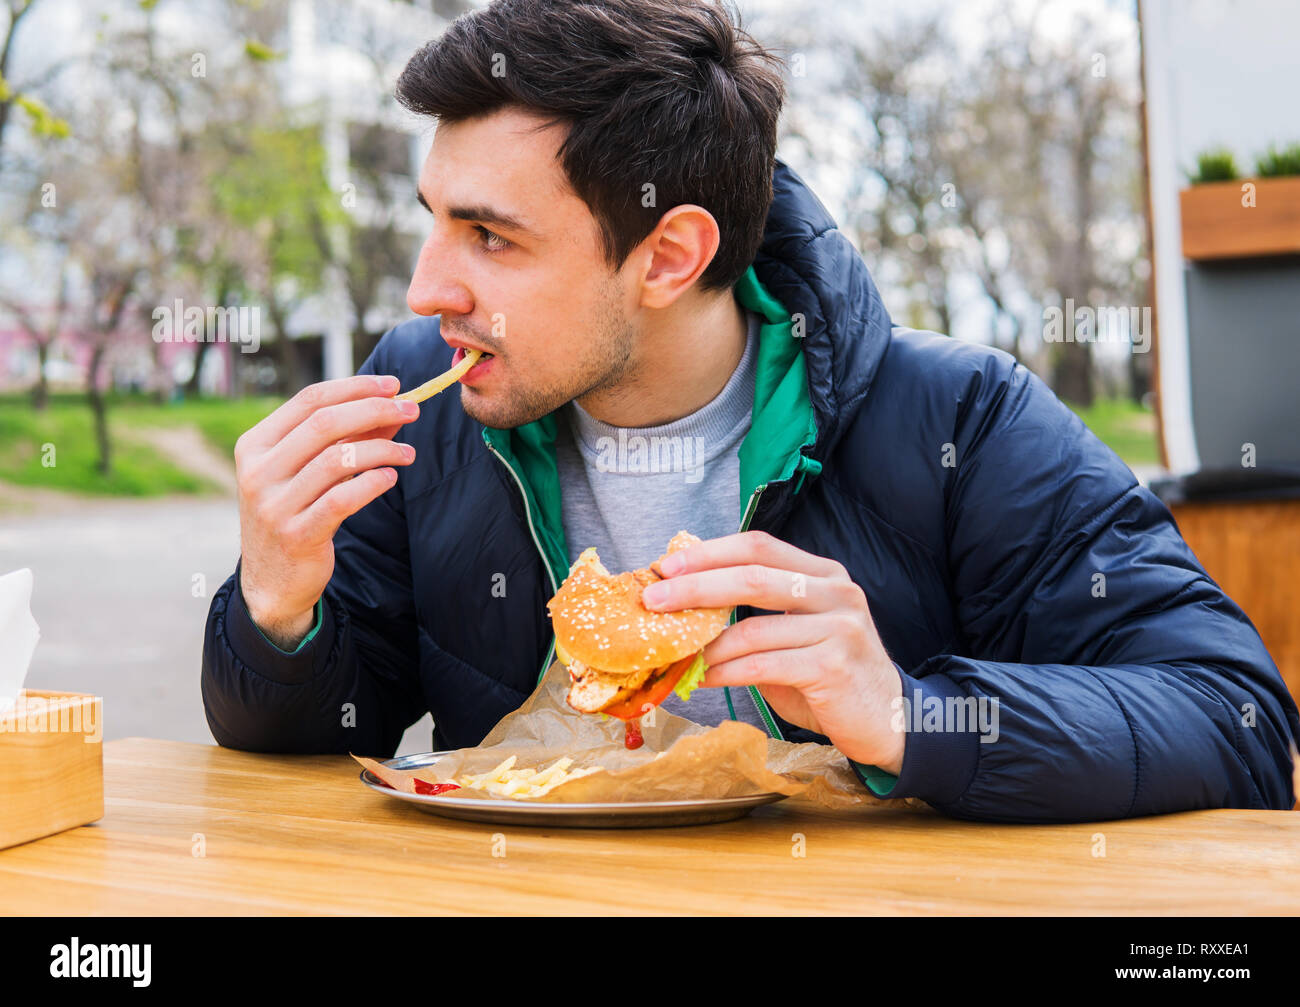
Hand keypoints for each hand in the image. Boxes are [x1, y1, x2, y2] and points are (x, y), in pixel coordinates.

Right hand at [235, 374, 419, 648]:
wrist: (272, 581)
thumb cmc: (296, 513)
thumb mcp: (309, 472)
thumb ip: (345, 438)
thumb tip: (392, 405)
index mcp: (255, 445)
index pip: (309, 399)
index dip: (356, 387)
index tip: (393, 385)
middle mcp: (258, 471)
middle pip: (324, 423)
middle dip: (375, 410)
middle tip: (411, 410)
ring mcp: (274, 504)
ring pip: (337, 460)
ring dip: (382, 449)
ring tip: (408, 454)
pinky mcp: (297, 534)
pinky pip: (342, 499)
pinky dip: (372, 483)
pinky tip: (390, 477)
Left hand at [640, 531, 904, 772]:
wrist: (892, 720)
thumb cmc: (831, 676)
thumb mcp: (796, 633)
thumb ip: (756, 615)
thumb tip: (685, 606)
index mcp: (824, 574)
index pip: (760, 546)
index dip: (710, 552)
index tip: (666, 566)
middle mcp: (836, 592)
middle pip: (753, 576)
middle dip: (695, 587)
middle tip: (654, 600)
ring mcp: (838, 628)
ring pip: (753, 628)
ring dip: (705, 644)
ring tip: (677, 653)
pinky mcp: (832, 666)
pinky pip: (763, 665)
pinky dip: (726, 673)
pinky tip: (704, 679)